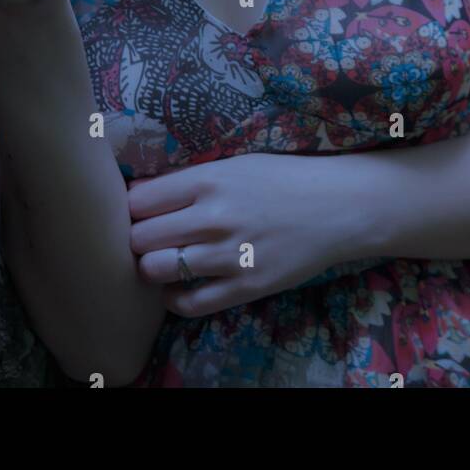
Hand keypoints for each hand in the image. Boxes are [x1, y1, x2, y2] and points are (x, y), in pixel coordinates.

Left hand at [126, 153, 343, 316]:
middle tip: (148, 240)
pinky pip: (190, 303)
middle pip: (141, 237)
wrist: (337, 206)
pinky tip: (178, 288)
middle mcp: (213, 217)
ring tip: (162, 262)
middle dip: (138, 240)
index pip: (140, 202)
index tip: (139, 214)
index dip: (132, 210)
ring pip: (158, 270)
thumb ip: (188, 180)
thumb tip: (136, 195)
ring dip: (152, 268)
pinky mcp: (245, 286)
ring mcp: (229, 255)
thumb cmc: (281, 179)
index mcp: (208, 180)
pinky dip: (174, 299)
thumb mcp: (233, 166)